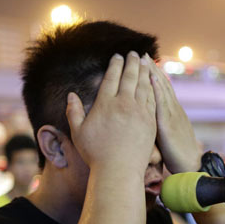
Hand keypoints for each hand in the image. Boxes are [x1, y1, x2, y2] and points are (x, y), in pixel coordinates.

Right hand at [66, 52, 156, 172]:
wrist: (119, 170)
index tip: (117, 56)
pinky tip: (153, 81)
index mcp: (105, 104)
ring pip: (143, 85)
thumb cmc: (95, 154)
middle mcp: (123, 104)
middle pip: (129, 77)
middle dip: (131, 62)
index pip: (111, 78)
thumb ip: (73, 112)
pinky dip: (153, 86)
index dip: (114, 65)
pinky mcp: (150, 121)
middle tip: (133, 53)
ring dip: (144, 70)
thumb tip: (71, 95)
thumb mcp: (78, 132)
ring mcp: (139, 112)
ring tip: (145, 61)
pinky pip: (152, 98)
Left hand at [146, 58, 200, 173]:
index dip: (153, 76)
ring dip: (153, 74)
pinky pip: (161, 104)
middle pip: (161, 85)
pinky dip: (156, 90)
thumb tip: (145, 120)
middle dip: (151, 69)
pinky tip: (150, 79)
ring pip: (161, 90)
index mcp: (171, 112)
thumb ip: (157, 125)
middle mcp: (172, 110)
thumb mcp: (165, 135)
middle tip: (142, 54)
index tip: (144, 63)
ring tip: (144, 60)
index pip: (161, 90)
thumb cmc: (176, 155)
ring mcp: (171, 115)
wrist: (190, 166)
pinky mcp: (168, 125)